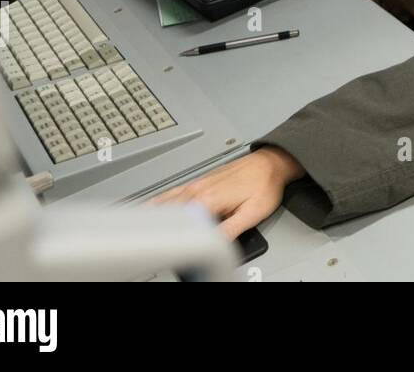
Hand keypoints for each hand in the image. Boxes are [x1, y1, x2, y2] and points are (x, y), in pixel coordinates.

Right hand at [151, 146, 303, 239]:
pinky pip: (172, 193)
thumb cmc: (265, 185)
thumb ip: (229, 231)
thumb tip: (213, 247)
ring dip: (154, 215)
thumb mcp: (252, 214)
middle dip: (158, 229)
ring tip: (142, 230)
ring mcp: (196, 184)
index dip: (171, 239)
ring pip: (166, 201)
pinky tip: (152, 208)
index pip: (179, 223)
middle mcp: (198, 189)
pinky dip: (159, 202)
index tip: (165, 250)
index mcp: (208, 199)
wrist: (271, 163)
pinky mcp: (199, 182)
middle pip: (167, 212)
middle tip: (151, 245)